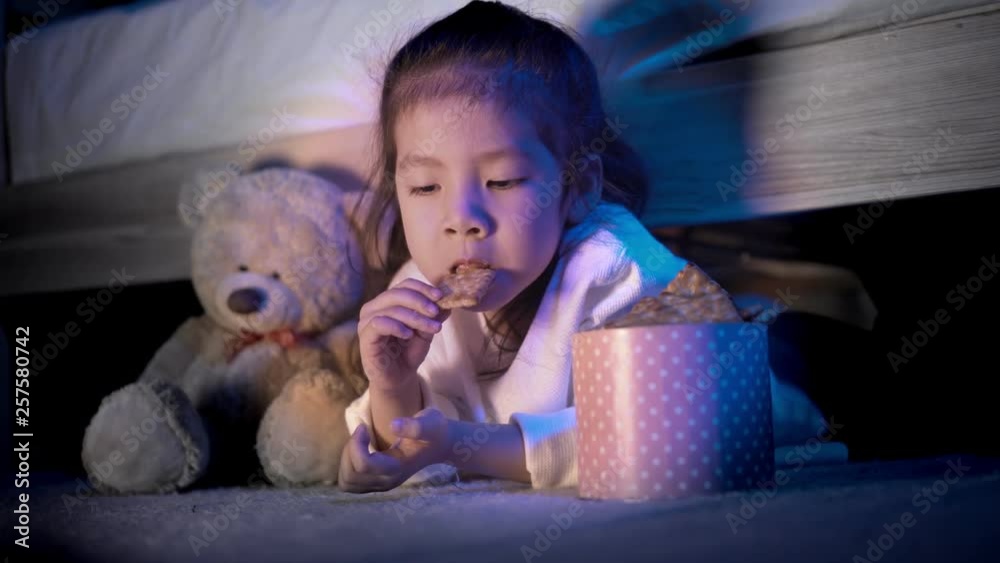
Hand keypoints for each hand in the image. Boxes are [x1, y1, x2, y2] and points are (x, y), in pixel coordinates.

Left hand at [338, 408, 454, 492]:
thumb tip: (393, 426)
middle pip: (351, 476)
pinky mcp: (376, 484)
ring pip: (347, 482)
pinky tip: (361, 450)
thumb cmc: (434, 430)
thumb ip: (414, 426)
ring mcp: (381, 485)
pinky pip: (350, 483)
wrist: (442, 444)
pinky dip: (349, 466)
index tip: (364, 426)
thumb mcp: (429, 422)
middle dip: (350, 451)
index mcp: (397, 468)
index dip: (356, 444)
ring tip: (360, 443)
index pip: (363, 465)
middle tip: (362, 433)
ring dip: (347, 460)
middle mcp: (388, 482)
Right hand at [358, 278, 450, 391]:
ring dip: (415, 317)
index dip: (423, 288)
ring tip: (432, 329)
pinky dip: (397, 326)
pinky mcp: (365, 336)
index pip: (405, 285)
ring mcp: (367, 321)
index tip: (440, 296)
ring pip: (392, 309)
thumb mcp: (426, 331)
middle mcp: (374, 308)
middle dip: (420, 301)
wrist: (398, 378)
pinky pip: (379, 324)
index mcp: (387, 301)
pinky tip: (409, 335)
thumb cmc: (408, 352)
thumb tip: (448, 300)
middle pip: (397, 293)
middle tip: (436, 312)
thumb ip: (433, 315)